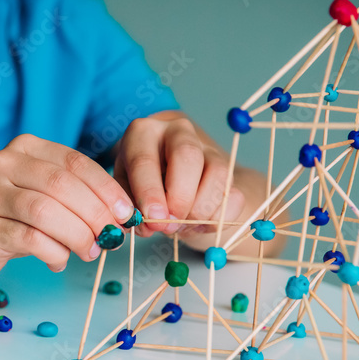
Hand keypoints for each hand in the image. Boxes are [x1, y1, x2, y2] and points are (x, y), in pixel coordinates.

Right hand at [0, 134, 135, 282]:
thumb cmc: (3, 217)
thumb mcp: (35, 193)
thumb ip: (71, 196)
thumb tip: (118, 216)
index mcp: (25, 148)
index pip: (75, 163)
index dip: (106, 188)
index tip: (126, 212)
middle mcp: (4, 164)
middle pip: (64, 186)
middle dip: (96, 215)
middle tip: (112, 238)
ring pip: (48, 212)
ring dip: (78, 236)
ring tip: (88, 251)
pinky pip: (31, 239)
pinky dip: (54, 253)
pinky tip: (58, 260)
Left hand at [114, 113, 244, 244]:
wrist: (165, 180)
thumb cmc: (139, 184)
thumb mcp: (125, 192)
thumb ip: (131, 208)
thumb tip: (148, 224)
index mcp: (143, 133)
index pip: (145, 160)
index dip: (149, 192)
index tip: (153, 218)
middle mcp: (178, 132)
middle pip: (188, 156)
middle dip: (180, 197)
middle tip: (170, 224)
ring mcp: (207, 148)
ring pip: (217, 174)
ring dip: (200, 210)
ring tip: (181, 227)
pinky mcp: (228, 168)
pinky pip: (234, 195)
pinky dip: (217, 218)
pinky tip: (197, 225)